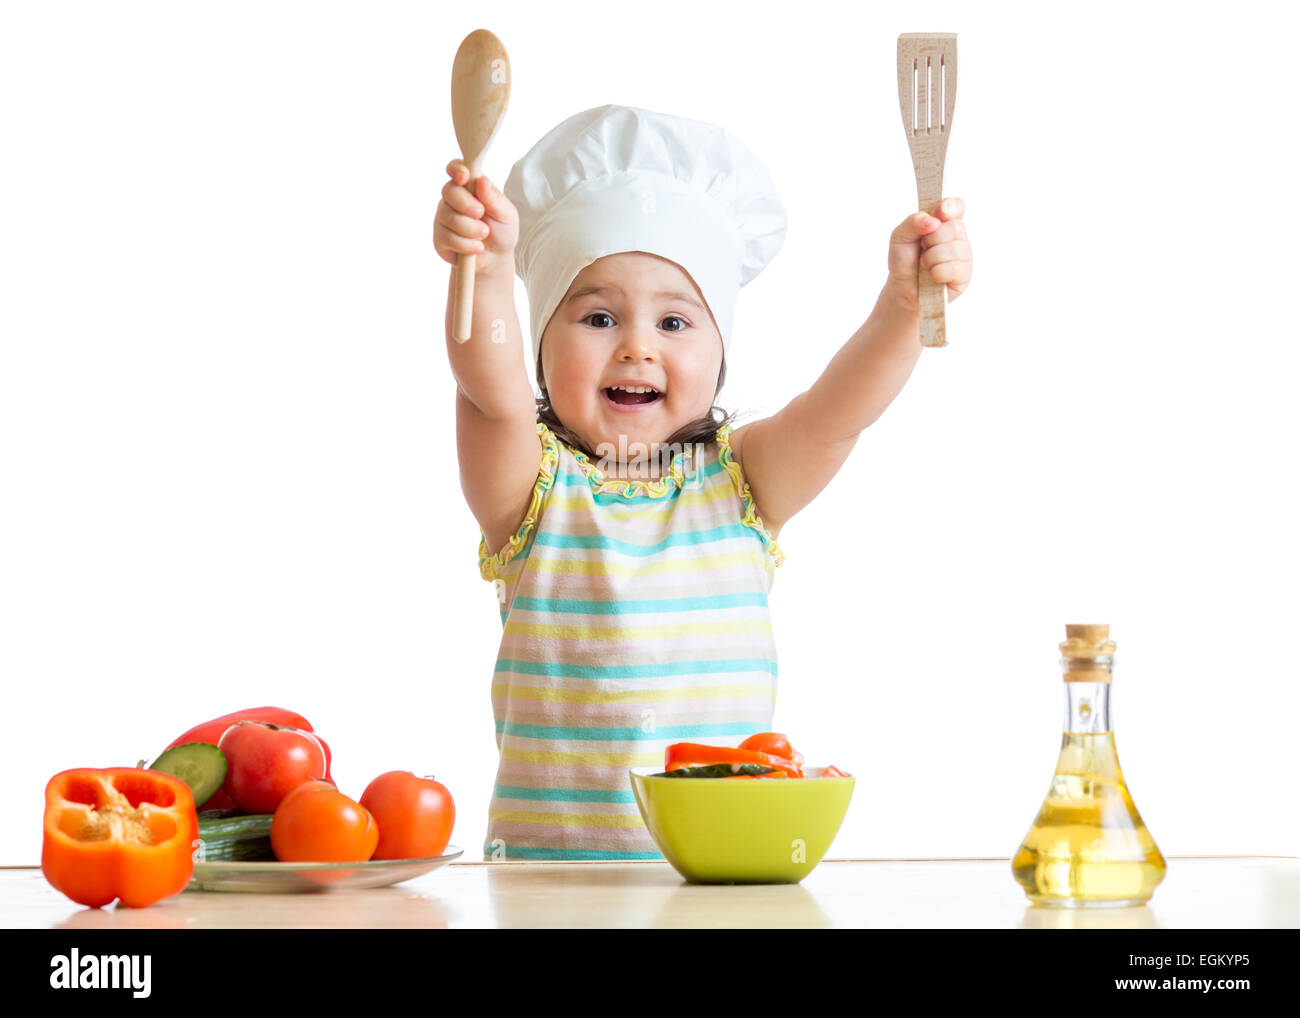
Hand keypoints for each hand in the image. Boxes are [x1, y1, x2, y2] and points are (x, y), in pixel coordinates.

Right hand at [433, 159, 518, 280]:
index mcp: (469, 187)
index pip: (456, 169)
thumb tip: (482, 180)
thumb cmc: (501, 231)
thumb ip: (494, 199)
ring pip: (448, 216)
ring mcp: (443, 217)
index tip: (464, 176)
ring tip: (484, 235)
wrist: (496, 259)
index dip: (456, 169)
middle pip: (449, 191)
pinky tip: (476, 247)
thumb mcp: (507, 215)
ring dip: (470, 228)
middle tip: (481, 214)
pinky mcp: (439, 238)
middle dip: (466, 204)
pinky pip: (446, 237)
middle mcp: (453, 199)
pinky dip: (465, 245)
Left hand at [884, 197, 971, 310]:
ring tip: (925, 264)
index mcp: (944, 222)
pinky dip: (937, 273)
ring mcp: (963, 255)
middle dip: (931, 240)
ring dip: (931, 258)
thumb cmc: (904, 259)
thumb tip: (933, 221)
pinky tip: (933, 276)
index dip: (951, 207)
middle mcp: (957, 236)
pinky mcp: (964, 275)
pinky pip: (954, 268)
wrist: (902, 287)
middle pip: (954, 227)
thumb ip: (913, 222)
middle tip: (922, 249)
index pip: (957, 206)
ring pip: (953, 249)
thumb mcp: (900, 236)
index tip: (940, 212)